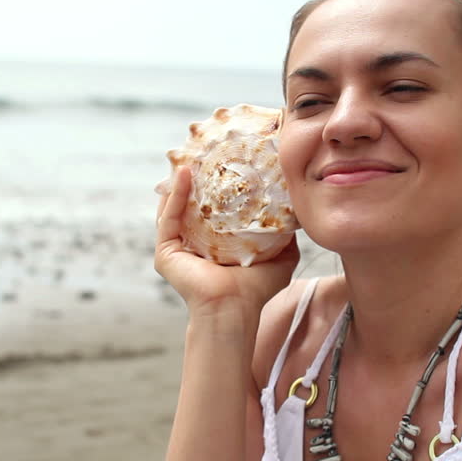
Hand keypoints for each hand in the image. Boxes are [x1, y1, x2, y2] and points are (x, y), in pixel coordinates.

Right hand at [154, 167, 299, 318]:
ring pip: (174, 206)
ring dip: (182, 181)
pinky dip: (176, 194)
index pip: (210, 210)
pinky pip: (168, 217)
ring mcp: (176, 248)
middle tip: (204, 151)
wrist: (236, 309)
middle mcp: (192, 244)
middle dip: (195, 178)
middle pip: (189, 204)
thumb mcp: (279, 256)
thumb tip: (295, 213)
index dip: (216, 186)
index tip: (226, 161)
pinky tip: (186, 173)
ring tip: (192, 155)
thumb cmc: (255, 291)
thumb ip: (284, 236)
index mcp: (213, 245)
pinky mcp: (165, 252)